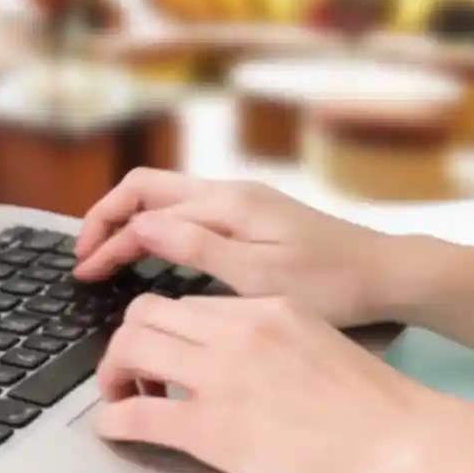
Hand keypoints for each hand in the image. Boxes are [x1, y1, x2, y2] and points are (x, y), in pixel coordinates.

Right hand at [74, 168, 391, 327]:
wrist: (388, 276)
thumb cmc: (332, 284)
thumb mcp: (259, 277)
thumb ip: (196, 250)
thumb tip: (141, 228)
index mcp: (228, 204)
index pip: (144, 210)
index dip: (108, 240)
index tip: (84, 271)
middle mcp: (230, 193)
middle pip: (146, 188)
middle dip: (106, 217)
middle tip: (84, 255)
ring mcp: (241, 202)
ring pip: (164, 198)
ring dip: (128, 221)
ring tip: (106, 254)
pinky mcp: (250, 217)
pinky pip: (185, 211)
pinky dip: (154, 227)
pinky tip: (150, 254)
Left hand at [95, 294, 434, 472]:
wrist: (407, 446)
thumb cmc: (377, 407)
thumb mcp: (319, 341)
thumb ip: (272, 337)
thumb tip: (241, 356)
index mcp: (266, 308)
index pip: (187, 301)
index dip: (164, 327)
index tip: (161, 349)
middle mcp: (237, 332)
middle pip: (145, 312)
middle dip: (126, 340)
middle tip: (130, 370)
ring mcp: (221, 377)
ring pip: (130, 347)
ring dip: (112, 372)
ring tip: (121, 394)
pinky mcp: (212, 428)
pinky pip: (137, 413)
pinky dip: (112, 419)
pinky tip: (113, 429)